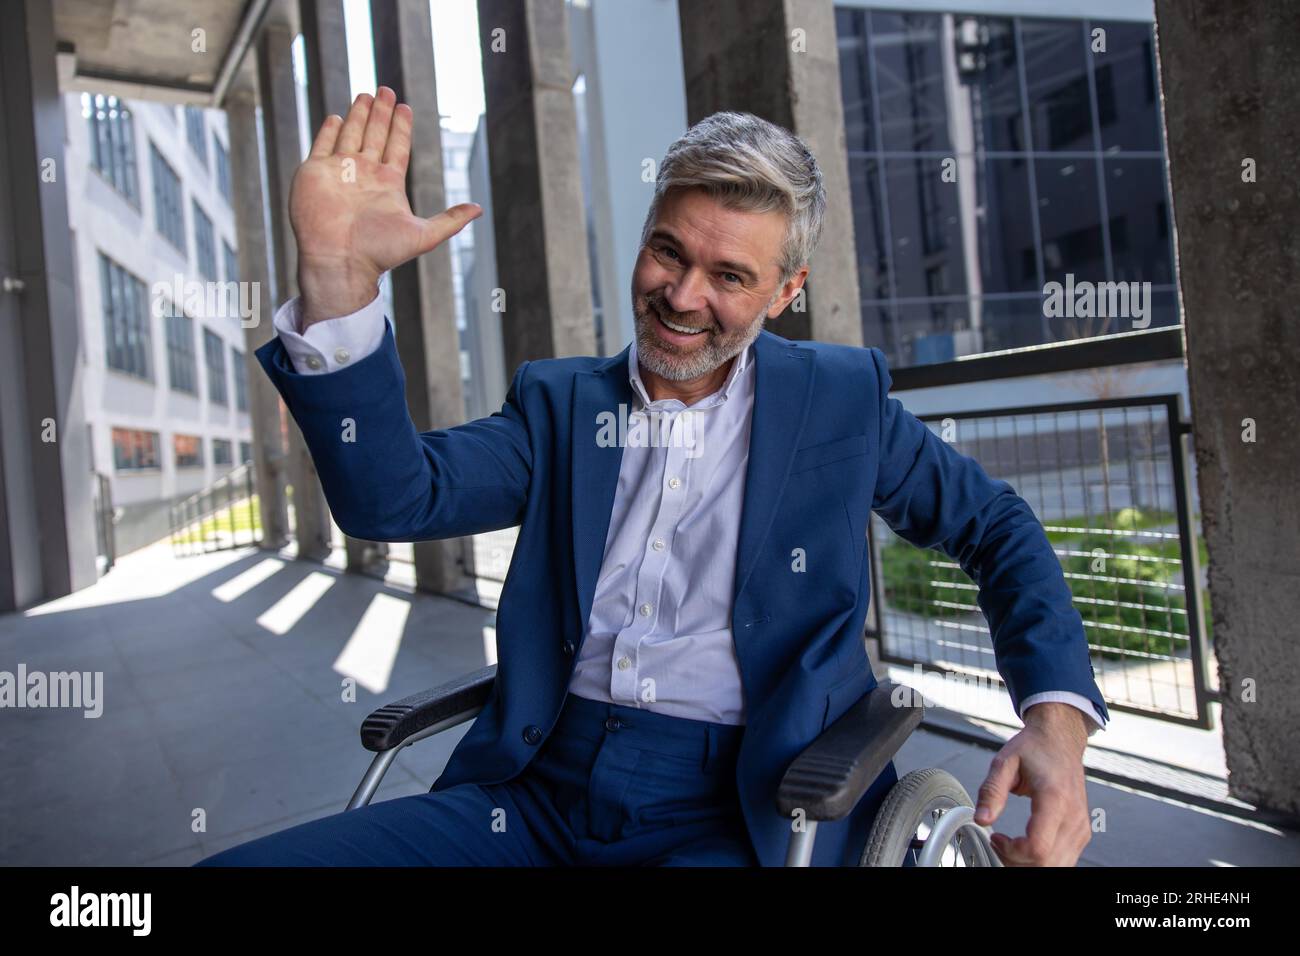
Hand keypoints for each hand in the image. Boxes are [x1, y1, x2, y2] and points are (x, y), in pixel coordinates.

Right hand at [289, 86, 481, 327]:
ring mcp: (338, 172)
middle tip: (386, 89)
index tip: (405, 106)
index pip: (397, 147)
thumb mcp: (424, 236)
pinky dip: (329, 130)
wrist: (340, 260)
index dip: (401, 126)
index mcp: (388, 184)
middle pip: (374, 135)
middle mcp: (364, 175)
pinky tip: (337, 117)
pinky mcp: (314, 172)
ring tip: (365, 95)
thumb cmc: (380, 252)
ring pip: (350, 135)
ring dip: (357, 115)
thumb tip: (479, 210)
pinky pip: (322, 145)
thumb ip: (450, 221)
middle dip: (380, 113)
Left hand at [973, 702, 1091, 865]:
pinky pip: (1064, 860)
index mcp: (1055, 799)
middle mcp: (1073, 817)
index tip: (997, 838)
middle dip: (1016, 861)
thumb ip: (991, 791)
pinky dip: (1042, 860)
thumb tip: (981, 819)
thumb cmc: (1035, 748)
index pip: (1038, 847)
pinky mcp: (1082, 832)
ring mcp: (1081, 827)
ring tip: (1010, 844)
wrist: (1060, 740)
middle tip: (999, 843)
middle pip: (1047, 863)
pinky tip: (1025, 845)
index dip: (1012, 851)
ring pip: (1057, 867)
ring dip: (1028, 863)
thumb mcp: (1004, 762)